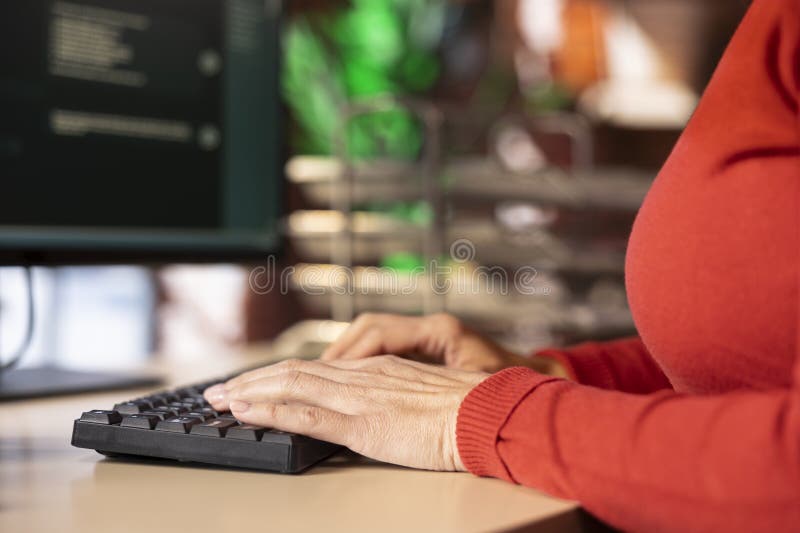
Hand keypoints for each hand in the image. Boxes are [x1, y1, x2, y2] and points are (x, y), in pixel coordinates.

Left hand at [204, 356, 487, 470]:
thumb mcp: (420, 395)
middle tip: (217, 391)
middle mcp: (361, 376)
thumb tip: (374, 408)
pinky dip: (271, 411)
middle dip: (251, 381)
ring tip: (218, 400)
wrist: (486, 411)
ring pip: (291, 387)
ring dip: (249, 392)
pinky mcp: (362, 423)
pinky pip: (307, 414)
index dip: (277, 376)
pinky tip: (248, 412)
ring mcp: (359, 397)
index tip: (251, 384)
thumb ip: (391, 396)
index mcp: (375, 370)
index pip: (314, 369)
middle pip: (293, 373)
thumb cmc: (463, 408)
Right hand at [321, 312, 564, 374]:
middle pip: (369, 328)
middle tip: (310, 373)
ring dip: (346, 355)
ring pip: (374, 336)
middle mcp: (431, 327)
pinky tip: (349, 379)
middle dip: (338, 351)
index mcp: (440, 331)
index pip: (379, 332)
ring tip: (321, 376)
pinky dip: (363, 361)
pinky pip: (385, 348)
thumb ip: (430, 390)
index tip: (325, 373)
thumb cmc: (508, 394)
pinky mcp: (430, 348)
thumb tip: (387, 391)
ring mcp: (430, 336)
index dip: (348, 354)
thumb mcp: (469, 392)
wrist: (533, 395)